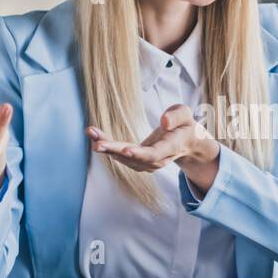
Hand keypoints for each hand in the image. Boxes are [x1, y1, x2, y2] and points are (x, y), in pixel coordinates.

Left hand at [86, 104, 220, 197]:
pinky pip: (120, 155)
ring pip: (124, 158)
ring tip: (91, 132)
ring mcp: (146, 162)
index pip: (154, 154)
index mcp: (171, 147)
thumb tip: (164, 122)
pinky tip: (94, 135)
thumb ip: (176, 116)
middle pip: (134, 159)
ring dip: (106, 147)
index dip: (140, 154)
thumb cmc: (184, 125)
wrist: (185, 143)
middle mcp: (157, 159)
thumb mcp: (186, 114)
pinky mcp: (137, 160)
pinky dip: (106, 146)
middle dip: (115, 152)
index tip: (126, 150)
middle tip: (97, 145)